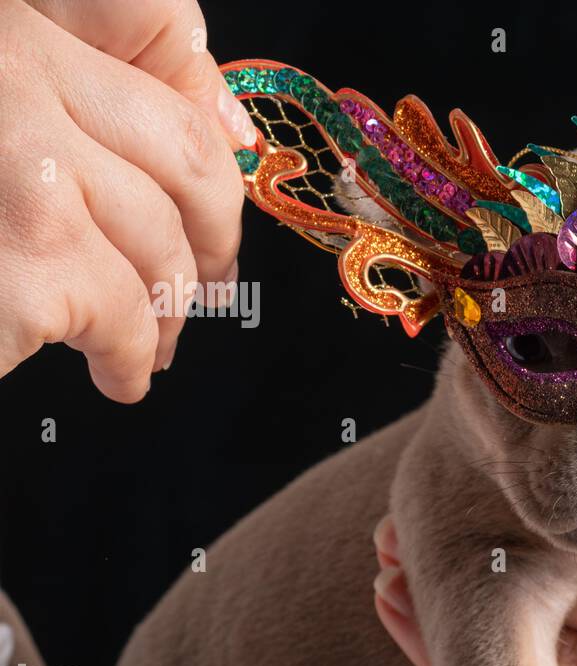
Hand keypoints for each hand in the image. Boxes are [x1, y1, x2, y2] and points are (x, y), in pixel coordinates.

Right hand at [0, 0, 253, 400]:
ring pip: (154, 248)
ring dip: (164, 312)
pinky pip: (117, 318)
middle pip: (183, 170)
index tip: (213, 225)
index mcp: (9, 34)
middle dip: (206, 246)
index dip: (209, 179)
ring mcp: (22, 169)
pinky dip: (128, 357)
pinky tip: (119, 375)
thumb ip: (62, 115)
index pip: (166, 103)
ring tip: (150, 349)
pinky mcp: (24, 264)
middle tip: (198, 294)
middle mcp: (12, 77)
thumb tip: (212, 146)